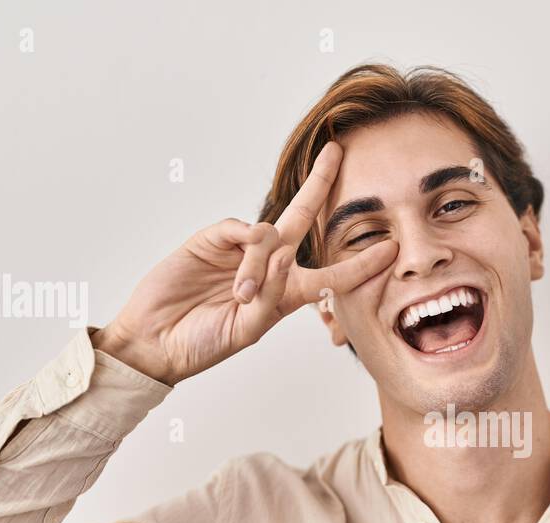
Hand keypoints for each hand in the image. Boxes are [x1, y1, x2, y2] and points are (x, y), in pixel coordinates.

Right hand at [96, 141, 395, 384]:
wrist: (158, 341)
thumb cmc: (205, 341)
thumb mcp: (248, 330)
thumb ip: (270, 296)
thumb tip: (282, 253)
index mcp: (284, 293)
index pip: (330, 273)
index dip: (360, 262)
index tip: (391, 250)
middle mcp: (267, 264)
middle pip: (301, 216)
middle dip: (320, 183)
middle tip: (337, 153)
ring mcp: (239, 249)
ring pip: (269, 236)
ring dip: (260, 268)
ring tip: (240, 297)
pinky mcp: (212, 239)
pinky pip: (241, 230)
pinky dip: (246, 250)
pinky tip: (236, 279)